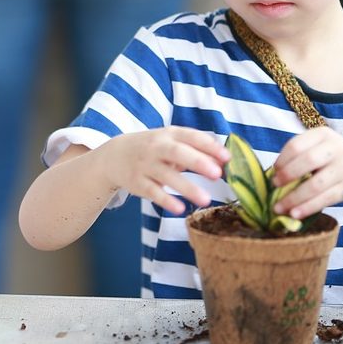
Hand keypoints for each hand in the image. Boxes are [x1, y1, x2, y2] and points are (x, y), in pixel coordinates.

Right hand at [96, 127, 229, 213]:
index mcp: (169, 134)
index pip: (191, 136)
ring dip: (186, 187)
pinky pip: (152, 191)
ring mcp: (145, 165)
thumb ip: (197, 150)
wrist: (114, 155)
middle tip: (217, 174)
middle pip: (177, 152)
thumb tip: (223, 162)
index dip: (209, 146)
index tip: (227, 158)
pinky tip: (180, 209)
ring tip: (205, 200)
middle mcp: (156, 147)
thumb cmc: (153, 149)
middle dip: (197, 162)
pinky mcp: (137, 182)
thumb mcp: (172, 143)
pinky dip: (166, 200)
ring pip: (166, 175)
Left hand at [271, 128, 342, 219]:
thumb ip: (302, 157)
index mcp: (323, 135)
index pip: (296, 145)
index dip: (282, 160)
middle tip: (274, 186)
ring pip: (316, 183)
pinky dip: (308, 207)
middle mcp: (336, 147)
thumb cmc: (336, 160)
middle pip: (307, 161)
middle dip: (287, 175)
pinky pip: (326, 198)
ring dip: (294, 197)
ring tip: (278, 208)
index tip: (273, 172)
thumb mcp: (322, 149)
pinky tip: (296, 214)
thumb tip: (271, 176)